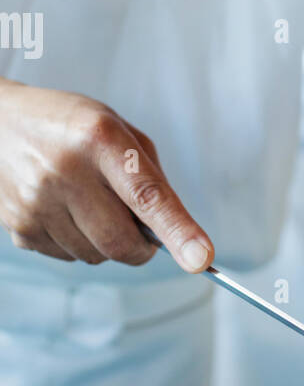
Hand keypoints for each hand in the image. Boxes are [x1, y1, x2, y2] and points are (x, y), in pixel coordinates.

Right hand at [0, 80, 212, 271]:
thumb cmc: (67, 125)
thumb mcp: (115, 128)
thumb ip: (150, 176)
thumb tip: (176, 232)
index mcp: (99, 138)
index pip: (146, 195)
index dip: (178, 230)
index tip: (202, 259)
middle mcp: (64, 171)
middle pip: (120, 241)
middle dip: (143, 247)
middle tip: (144, 232)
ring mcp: (36, 203)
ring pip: (95, 255)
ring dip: (107, 242)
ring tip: (90, 204)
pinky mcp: (19, 227)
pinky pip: (69, 258)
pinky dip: (79, 242)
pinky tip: (65, 210)